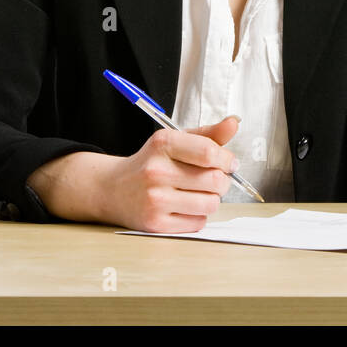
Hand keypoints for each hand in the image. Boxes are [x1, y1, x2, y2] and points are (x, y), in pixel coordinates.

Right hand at [100, 116, 241, 232]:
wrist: (112, 189)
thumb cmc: (151, 163)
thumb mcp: (175, 141)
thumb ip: (207, 134)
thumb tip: (234, 123)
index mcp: (163, 144)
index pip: (209, 152)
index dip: (227, 159)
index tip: (229, 162)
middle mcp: (156, 171)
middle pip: (214, 180)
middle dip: (222, 180)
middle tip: (214, 179)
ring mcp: (154, 199)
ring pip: (210, 203)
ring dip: (212, 199)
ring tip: (200, 193)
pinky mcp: (155, 223)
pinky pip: (198, 222)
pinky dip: (199, 215)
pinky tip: (186, 206)